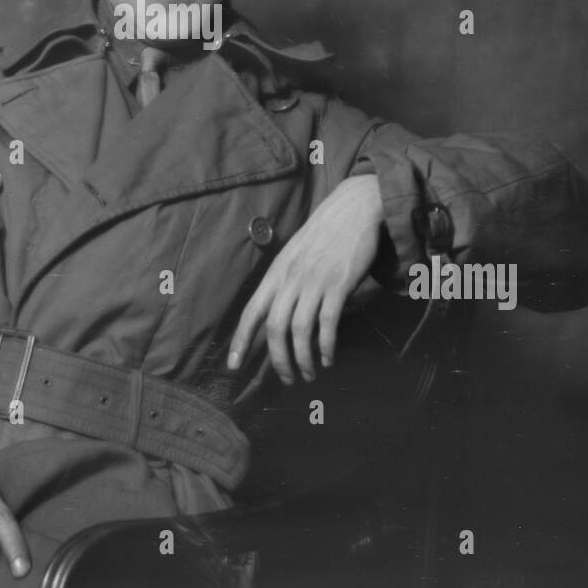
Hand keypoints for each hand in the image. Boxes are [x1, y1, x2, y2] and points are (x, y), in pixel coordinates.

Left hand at [227, 175, 384, 382]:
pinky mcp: (338, 284)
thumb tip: (280, 315)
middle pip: (274, 328)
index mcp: (276, 272)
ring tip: (309, 373)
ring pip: (300, 331)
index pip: (251, 311)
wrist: (354, 208)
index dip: (240, 340)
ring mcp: (314, 281)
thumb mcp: (295, 254)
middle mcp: (290, 278)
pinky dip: (325, 346)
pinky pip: (328, 323)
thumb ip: (285, 281)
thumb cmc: (325, 234)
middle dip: (278, 360)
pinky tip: (328, 358)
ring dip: (302, 359)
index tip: (232, 366)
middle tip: (287, 379)